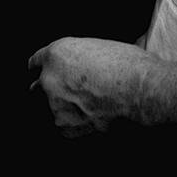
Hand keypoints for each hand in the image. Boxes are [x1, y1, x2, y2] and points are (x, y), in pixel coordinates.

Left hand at [27, 37, 149, 137]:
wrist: (139, 91)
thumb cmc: (127, 66)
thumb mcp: (98, 49)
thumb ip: (80, 60)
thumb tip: (80, 70)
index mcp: (56, 53)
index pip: (37, 62)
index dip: (42, 69)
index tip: (43, 74)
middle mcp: (49, 77)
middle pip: (40, 87)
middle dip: (52, 91)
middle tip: (72, 94)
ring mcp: (55, 103)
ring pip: (53, 109)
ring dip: (65, 110)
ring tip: (92, 108)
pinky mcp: (66, 125)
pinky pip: (65, 127)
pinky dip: (75, 126)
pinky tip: (93, 119)